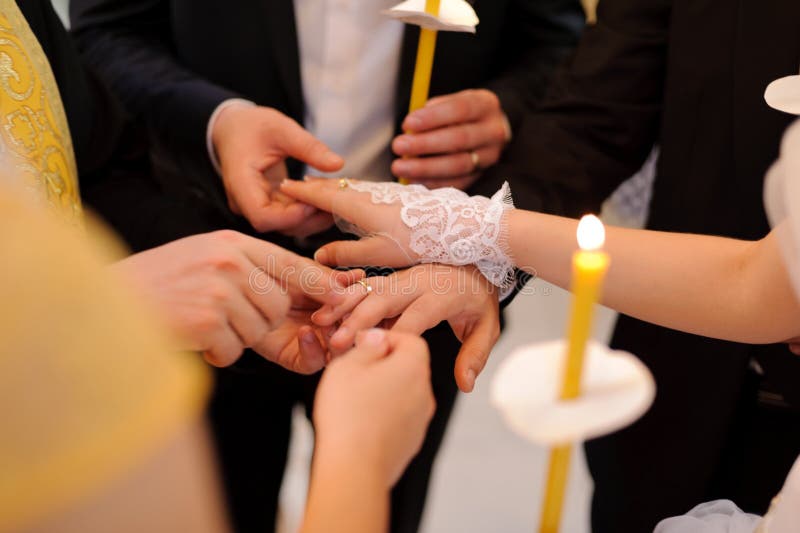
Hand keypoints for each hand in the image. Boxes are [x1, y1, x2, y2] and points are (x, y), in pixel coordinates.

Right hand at [113, 230, 361, 369]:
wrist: (105, 304)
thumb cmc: (158, 285)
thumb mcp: (205, 260)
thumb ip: (247, 270)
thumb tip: (295, 293)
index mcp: (231, 244)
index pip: (291, 264)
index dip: (319, 283)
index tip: (343, 294)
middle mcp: (228, 261)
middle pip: (278, 305)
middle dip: (260, 321)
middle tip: (224, 317)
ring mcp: (217, 289)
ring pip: (258, 329)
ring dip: (235, 337)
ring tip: (202, 322)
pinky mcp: (205, 319)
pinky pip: (233, 349)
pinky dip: (215, 353)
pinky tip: (191, 337)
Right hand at [212, 103, 342, 235]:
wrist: (233, 128)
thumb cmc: (252, 126)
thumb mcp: (282, 128)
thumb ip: (308, 147)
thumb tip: (338, 164)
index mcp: (240, 182)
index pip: (262, 216)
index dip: (290, 216)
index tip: (314, 202)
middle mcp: (245, 202)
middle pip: (277, 225)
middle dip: (308, 218)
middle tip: (336, 203)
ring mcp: (255, 206)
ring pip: (285, 225)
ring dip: (311, 217)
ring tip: (335, 201)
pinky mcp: (267, 205)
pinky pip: (288, 216)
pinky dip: (307, 210)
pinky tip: (326, 199)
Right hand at [313, 264, 500, 391]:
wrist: (480, 262)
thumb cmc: (479, 299)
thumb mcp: (487, 326)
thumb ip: (474, 355)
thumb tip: (465, 384)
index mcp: (442, 295)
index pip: (416, 316)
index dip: (395, 335)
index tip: (377, 354)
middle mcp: (419, 282)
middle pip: (385, 299)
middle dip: (360, 321)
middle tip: (338, 342)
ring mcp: (403, 277)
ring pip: (369, 289)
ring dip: (345, 306)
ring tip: (322, 324)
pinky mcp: (392, 277)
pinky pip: (365, 285)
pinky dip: (345, 297)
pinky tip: (327, 311)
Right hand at [313, 329, 434, 486]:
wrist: (354, 468)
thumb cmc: (348, 415)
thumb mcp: (348, 365)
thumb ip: (367, 347)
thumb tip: (377, 339)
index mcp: (413, 367)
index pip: (410, 340)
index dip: (386, 338)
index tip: (363, 344)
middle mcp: (424, 393)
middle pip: (409, 367)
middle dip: (384, 364)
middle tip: (355, 369)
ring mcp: (420, 420)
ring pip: (404, 394)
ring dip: (384, 390)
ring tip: (353, 397)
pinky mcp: (411, 443)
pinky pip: (400, 418)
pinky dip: (384, 415)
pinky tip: (359, 421)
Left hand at [391, 89, 510, 188]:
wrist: (487, 130)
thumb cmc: (460, 114)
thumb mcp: (451, 101)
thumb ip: (434, 110)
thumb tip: (411, 128)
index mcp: (485, 105)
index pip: (460, 109)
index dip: (432, 117)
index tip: (407, 124)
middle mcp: (493, 132)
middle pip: (459, 140)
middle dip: (425, 144)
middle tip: (398, 146)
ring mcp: (490, 157)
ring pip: (458, 165)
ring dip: (425, 168)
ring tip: (400, 167)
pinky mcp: (481, 176)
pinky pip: (457, 184)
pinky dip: (433, 183)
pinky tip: (412, 180)